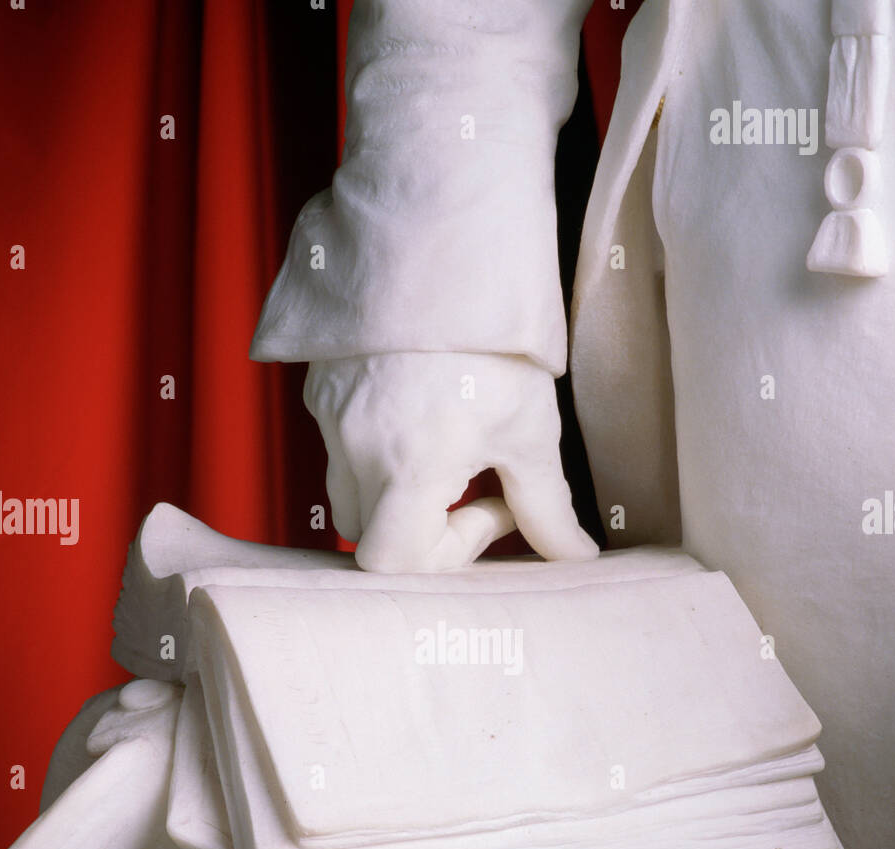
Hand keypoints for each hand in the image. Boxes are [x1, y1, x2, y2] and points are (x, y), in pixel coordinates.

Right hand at [303, 352, 598, 572]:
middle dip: (417, 529)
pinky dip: (377, 449)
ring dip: (394, 491)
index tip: (494, 506)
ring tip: (446, 447)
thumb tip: (573, 558)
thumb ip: (546, 507)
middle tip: (469, 487)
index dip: (448, 554)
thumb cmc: (493, 338)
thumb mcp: (530, 429)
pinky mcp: (320, 386)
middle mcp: (355, 450)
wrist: (445, 242)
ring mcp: (330, 416)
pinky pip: (339, 443)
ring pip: (348, 492)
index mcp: (406, 469)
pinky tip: (420, 411)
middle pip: (367, 534)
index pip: (394, 561)